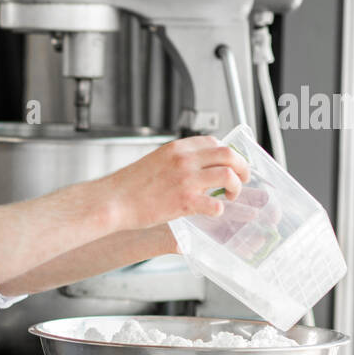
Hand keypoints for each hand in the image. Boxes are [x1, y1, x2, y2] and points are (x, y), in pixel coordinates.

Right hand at [97, 134, 250, 232]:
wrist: (112, 201)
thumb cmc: (128, 186)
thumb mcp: (154, 162)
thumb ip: (175, 162)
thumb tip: (192, 168)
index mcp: (177, 148)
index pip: (213, 142)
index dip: (225, 154)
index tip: (228, 165)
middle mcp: (185, 160)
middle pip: (229, 154)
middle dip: (241, 167)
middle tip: (241, 179)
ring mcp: (186, 180)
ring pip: (229, 175)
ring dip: (236, 186)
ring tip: (230, 195)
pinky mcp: (185, 202)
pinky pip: (216, 204)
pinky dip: (219, 209)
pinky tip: (213, 212)